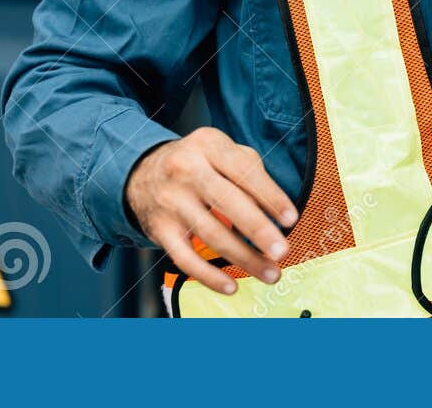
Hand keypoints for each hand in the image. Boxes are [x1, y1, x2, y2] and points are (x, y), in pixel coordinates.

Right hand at [124, 127, 297, 294]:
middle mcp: (187, 169)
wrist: (141, 172)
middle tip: (282, 250)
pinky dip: (209, 276)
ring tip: (270, 273)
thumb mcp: (220, 150)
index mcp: (209, 145)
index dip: (270, 195)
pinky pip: (185, 258)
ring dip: (244, 258)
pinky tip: (231, 286)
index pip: (244, 169)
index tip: (290, 218)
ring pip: (210, 234)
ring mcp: (171, 200)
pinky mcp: (159, 229)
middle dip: (258, 230)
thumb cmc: (196, 163)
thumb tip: (277, 209)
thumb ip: (250, 170)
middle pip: (227, 202)